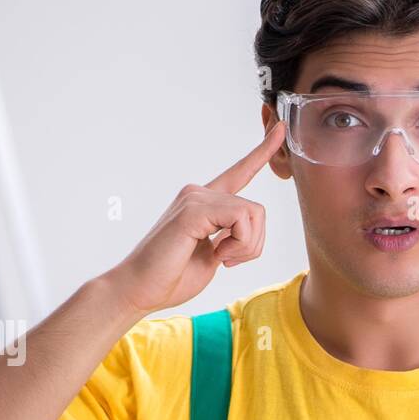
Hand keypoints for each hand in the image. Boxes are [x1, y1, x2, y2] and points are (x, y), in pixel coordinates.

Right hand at [102, 119, 285, 315]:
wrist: (139, 289)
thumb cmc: (172, 277)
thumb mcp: (211, 256)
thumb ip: (229, 239)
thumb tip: (246, 232)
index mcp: (204, 203)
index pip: (238, 172)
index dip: (261, 153)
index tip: (279, 130)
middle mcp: (199, 193)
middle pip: (257, 209)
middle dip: (254, 245)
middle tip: (227, 261)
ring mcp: (195, 198)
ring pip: (252, 213)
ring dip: (246, 247)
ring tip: (219, 258)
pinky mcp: (193, 210)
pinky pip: (241, 218)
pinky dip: (239, 244)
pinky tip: (217, 255)